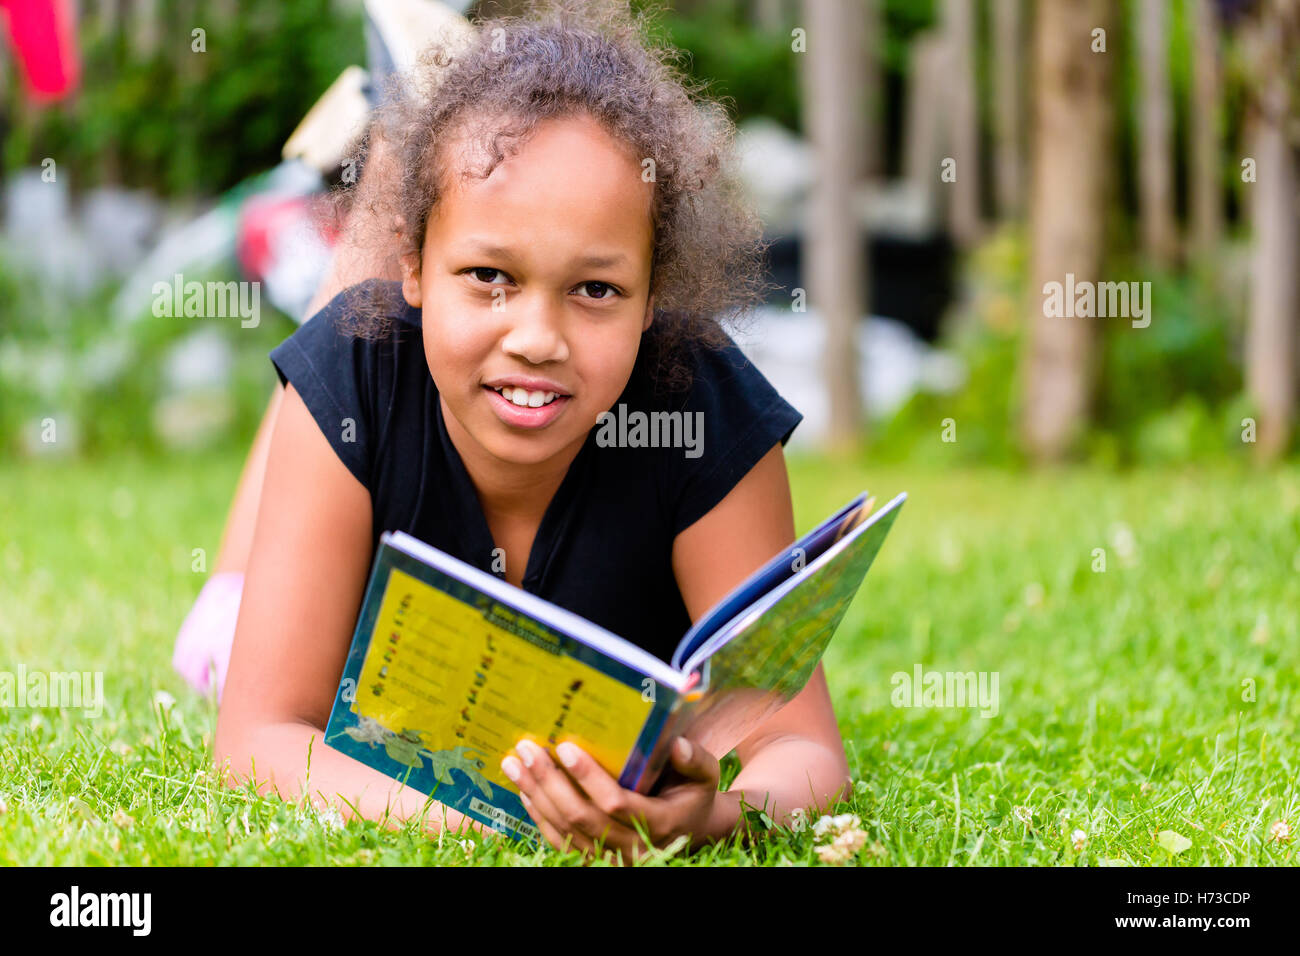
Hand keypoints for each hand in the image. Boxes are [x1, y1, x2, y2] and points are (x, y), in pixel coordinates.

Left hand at [500, 737, 720, 863]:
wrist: (693, 832)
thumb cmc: (693, 795)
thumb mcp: (705, 775)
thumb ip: (695, 760)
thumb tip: (677, 745)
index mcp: (660, 824)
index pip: (616, 803)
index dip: (588, 778)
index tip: (564, 747)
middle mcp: (633, 849)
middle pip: (581, 818)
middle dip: (550, 782)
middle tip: (527, 749)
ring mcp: (612, 859)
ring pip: (565, 831)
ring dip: (536, 796)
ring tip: (515, 764)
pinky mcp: (596, 860)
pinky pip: (560, 842)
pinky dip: (539, 816)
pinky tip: (525, 790)